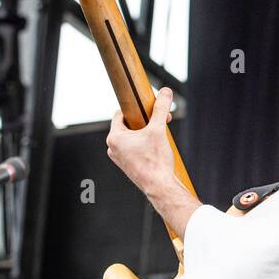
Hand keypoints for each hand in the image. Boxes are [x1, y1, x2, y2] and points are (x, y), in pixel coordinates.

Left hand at [106, 87, 181, 201]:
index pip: (121, 113)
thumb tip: (165, 91)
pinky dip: (143, 145)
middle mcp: (113, 148)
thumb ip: (160, 109)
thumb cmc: (156, 160)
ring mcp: (119, 158)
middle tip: (160, 122)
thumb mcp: (159, 130)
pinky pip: (133, 148)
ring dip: (144, 133)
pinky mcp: (127, 166)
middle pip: (128, 125)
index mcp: (114, 137)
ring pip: (131, 137)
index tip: (149, 109)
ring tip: (159, 137)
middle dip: (144, 122)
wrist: (160, 187)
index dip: (136, 109)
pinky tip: (156, 148)